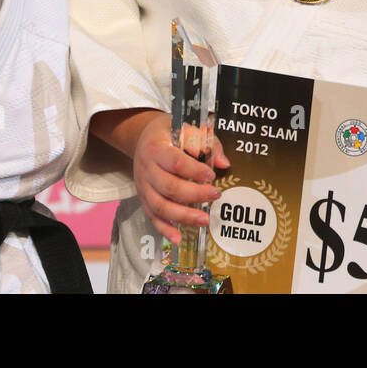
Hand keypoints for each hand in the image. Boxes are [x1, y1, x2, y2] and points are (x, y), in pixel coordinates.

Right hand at [132, 113, 230, 244]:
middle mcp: (147, 169)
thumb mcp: (186, 128)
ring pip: (161, 206)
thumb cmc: (169, 133)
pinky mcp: (144, 199)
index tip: (212, 175)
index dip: (195, 170)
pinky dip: (165, 230)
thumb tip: (224, 163)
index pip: (176, 162)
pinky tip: (179, 239)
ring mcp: (143, 187)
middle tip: (216, 195)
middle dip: (195, 194)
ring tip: (205, 220)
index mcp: (157, 148)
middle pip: (169, 187)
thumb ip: (207, 142)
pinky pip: (153, 217)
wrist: (142, 139)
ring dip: (184, 216)